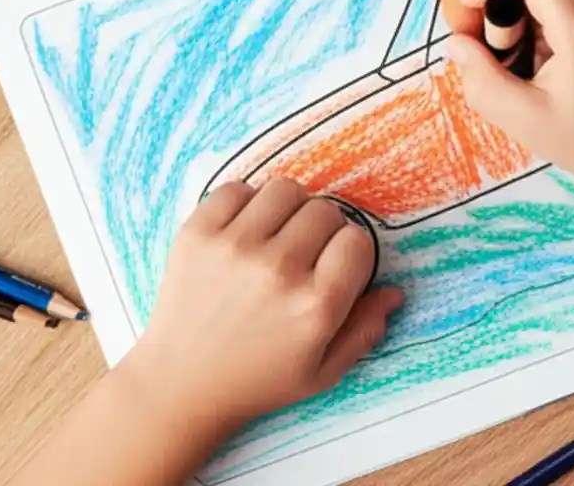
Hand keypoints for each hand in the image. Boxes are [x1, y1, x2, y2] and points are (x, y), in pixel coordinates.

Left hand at [121, 179, 402, 433]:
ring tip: (277, 235)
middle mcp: (279, 271)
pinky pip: (238, 188)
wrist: (179, 384)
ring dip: (289, 209)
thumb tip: (394, 292)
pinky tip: (244, 231)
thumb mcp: (322, 372)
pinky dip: (247, 203)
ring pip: (285, 190)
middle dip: (323, 230)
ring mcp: (235, 248)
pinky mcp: (197, 233)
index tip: (336, 265)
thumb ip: (364, 331)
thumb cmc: (256, 381)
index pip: (357, 241)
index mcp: (316, 307)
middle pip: (325, 211)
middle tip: (305, 254)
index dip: (352, 251)